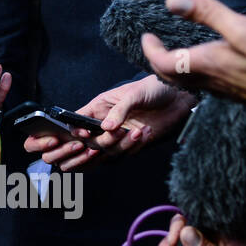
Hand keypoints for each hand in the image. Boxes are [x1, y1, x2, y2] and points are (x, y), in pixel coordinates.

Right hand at [27, 74, 195, 171]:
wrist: (179, 97)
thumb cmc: (153, 89)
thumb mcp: (133, 94)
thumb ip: (118, 111)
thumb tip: (105, 129)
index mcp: (94, 109)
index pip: (70, 125)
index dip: (65, 134)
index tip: (71, 136)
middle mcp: (101, 125)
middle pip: (81, 146)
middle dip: (86, 148)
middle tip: (99, 142)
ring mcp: (115, 138)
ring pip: (104, 154)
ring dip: (119, 145)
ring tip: (136, 131)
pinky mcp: (131, 146)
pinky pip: (124, 156)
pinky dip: (134, 147)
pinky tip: (144, 133)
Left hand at [141, 0, 245, 109]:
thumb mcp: (240, 27)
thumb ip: (206, 13)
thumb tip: (172, 1)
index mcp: (204, 64)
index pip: (162, 63)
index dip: (150, 50)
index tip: (147, 37)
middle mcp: (210, 81)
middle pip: (171, 76)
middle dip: (158, 60)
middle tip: (155, 45)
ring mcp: (224, 90)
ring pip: (188, 83)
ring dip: (175, 68)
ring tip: (175, 53)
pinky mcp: (238, 94)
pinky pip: (206, 86)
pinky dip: (194, 74)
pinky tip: (207, 65)